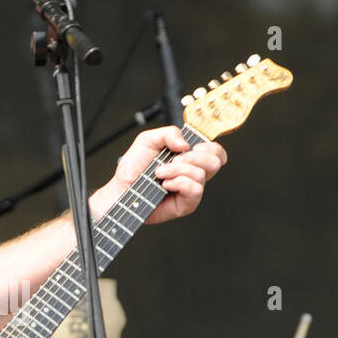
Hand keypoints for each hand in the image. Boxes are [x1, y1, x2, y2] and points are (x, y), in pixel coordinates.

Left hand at [110, 124, 226, 225]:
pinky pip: (195, 189)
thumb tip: (185, 143)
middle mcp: (192, 173)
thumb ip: (168, 133)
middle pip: (215, 162)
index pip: (215, 152)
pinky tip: (165, 184)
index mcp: (188, 157)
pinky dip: (179, 182)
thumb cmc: (134, 168)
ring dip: (178, 170)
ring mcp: (190, 189)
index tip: (194, 146)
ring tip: (160, 173)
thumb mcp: (148, 140)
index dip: (211, 146)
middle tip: (175, 159)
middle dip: (194, 156)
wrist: (122, 188)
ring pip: (202, 174)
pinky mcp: (186, 204)